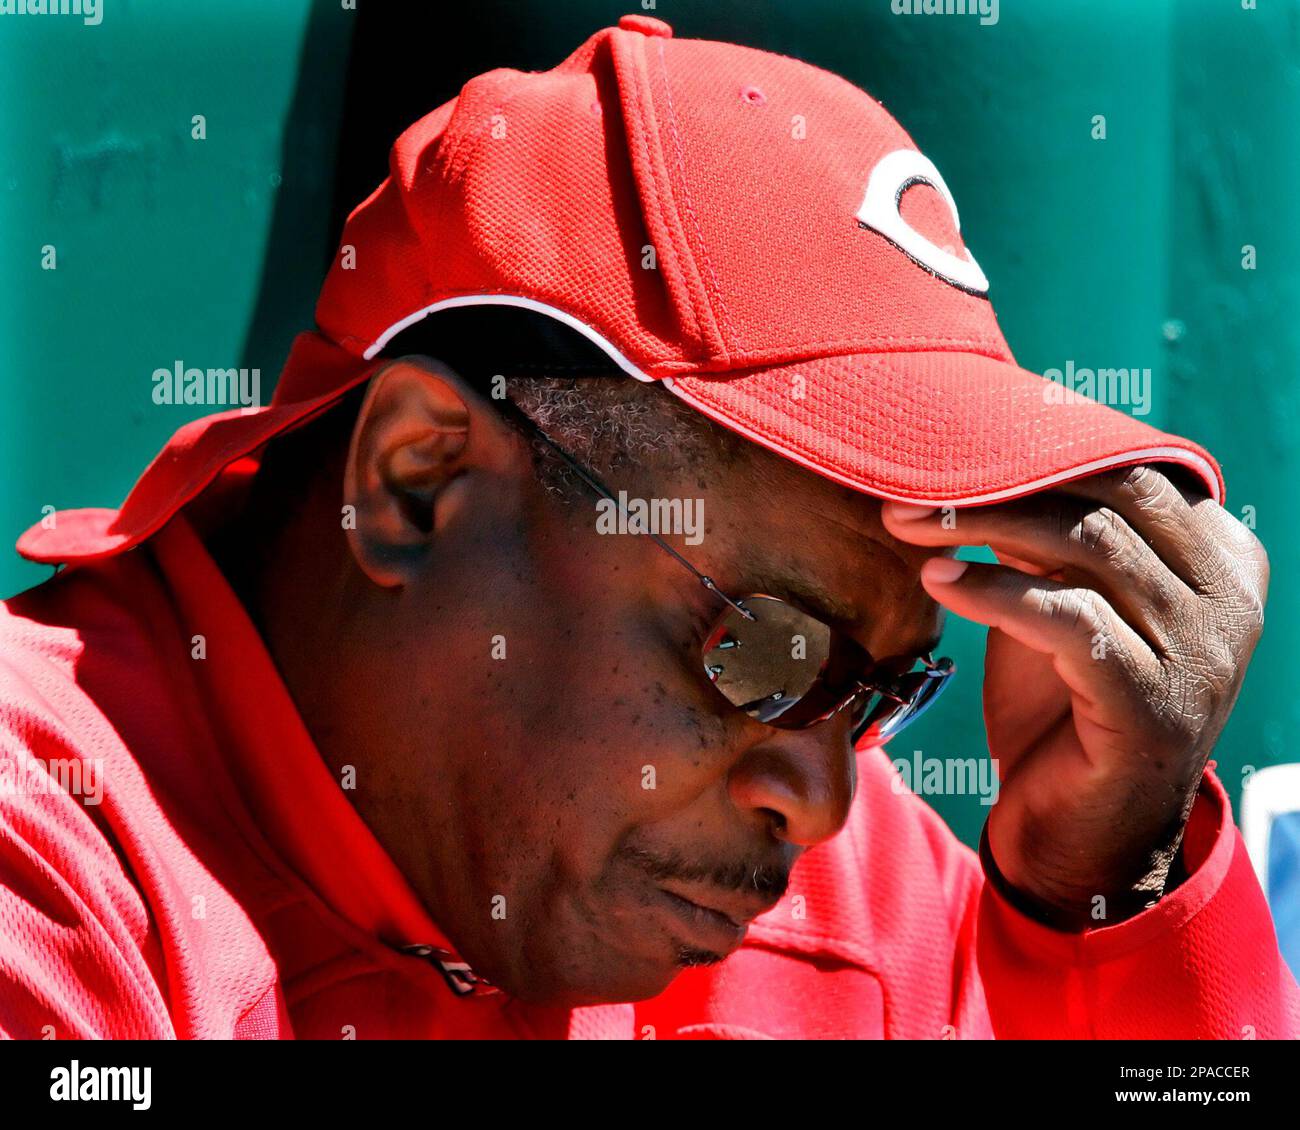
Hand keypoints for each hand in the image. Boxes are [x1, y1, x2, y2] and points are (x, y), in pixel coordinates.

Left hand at [881, 465, 1267, 928]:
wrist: (1082, 828)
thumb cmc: (1065, 703)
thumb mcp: (1068, 601)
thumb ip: (1053, 534)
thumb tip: (972, 453)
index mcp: (1220, 555)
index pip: (1127, 468)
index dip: (1034, 445)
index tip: (947, 441)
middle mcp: (1225, 596)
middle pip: (1106, 497)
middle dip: (1000, 477)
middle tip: (908, 475)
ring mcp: (1199, 651)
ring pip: (1085, 548)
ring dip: (981, 524)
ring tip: (907, 520)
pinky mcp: (1153, 702)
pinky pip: (1068, 620)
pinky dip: (995, 592)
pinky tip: (939, 580)